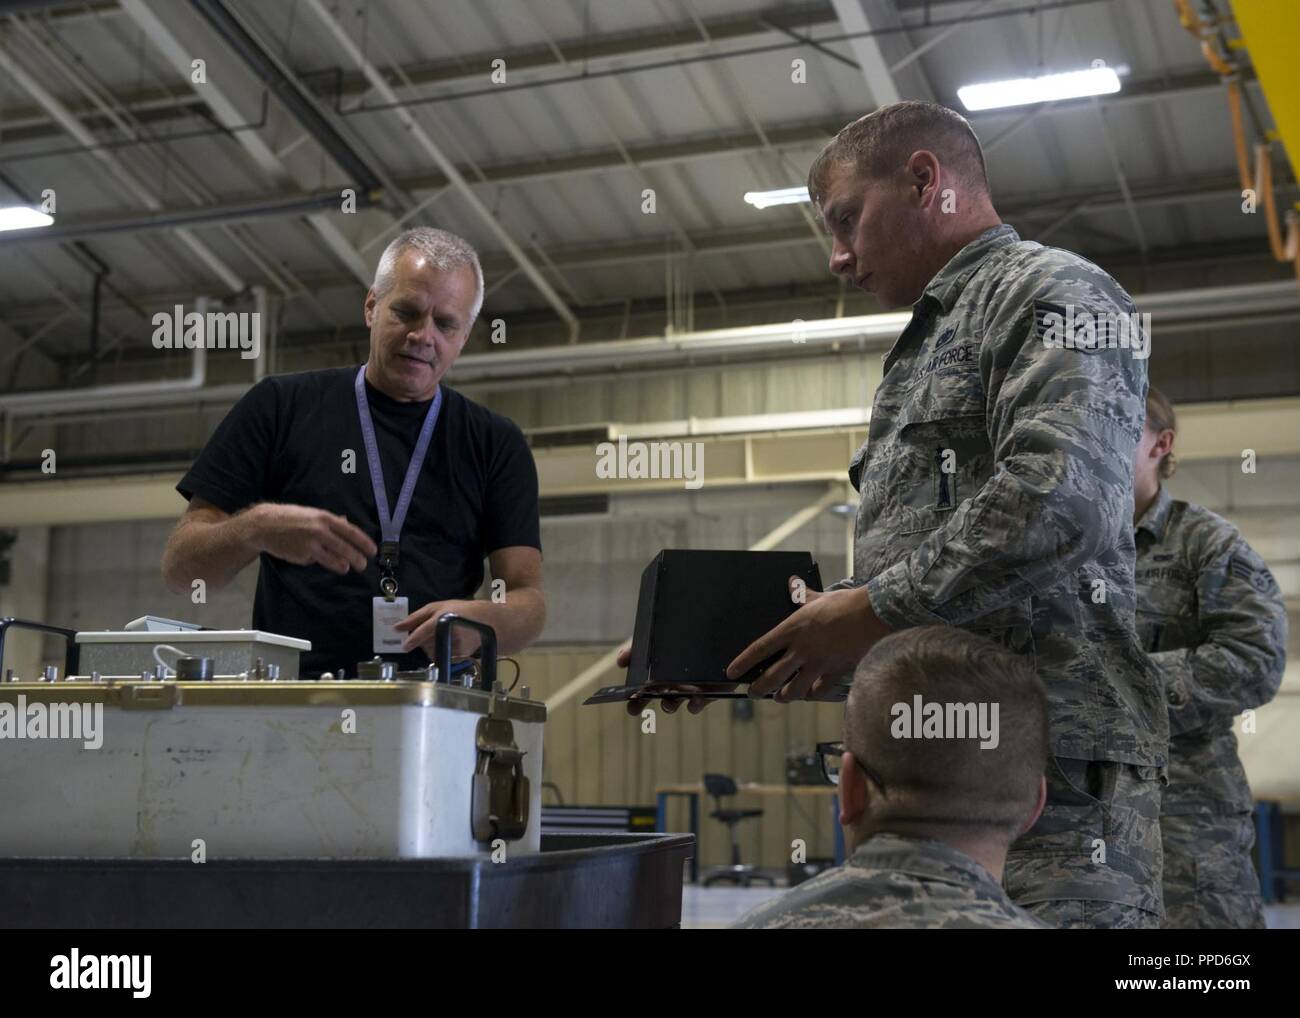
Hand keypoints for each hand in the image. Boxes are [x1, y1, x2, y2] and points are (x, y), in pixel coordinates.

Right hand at [249, 503, 376, 573]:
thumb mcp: (312, 514)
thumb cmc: (291, 518)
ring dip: (342, 565)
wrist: (265, 525)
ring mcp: (311, 544)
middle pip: (345, 547)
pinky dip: (317, 561)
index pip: (350, 531)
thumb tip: (347, 522)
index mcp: (324, 518)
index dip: (363, 542)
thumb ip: (330, 520)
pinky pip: (315, 560)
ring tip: (346, 568)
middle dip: (357, 557)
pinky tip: (311, 557)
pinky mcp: (302, 555)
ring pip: (333, 558)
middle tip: (363, 565)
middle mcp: (319, 530)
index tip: (372, 550)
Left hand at [394, 600, 480, 657]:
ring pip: (432, 652)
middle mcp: (451, 633)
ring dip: (431, 646)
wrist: (484, 620)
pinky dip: (439, 651)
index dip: (414, 639)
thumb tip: (397, 628)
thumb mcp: (435, 607)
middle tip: (432, 631)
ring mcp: (457, 645)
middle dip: (423, 640)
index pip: (426, 631)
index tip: (405, 646)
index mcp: (444, 618)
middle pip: (426, 644)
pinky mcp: (460, 655)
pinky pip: (441, 657)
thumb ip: (415, 617)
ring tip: (442, 635)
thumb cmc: (458, 610)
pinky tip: (448, 642)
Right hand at [617, 638, 722, 715]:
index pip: (644, 690)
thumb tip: (620, 660)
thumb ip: (638, 647)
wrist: (718, 628)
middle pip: (657, 699)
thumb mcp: (657, 638)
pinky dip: (695, 703)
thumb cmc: (683, 636)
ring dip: (669, 705)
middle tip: (633, 709)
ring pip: (677, 702)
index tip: (628, 701)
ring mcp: (692, 687)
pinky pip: (701, 701)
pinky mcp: (712, 689)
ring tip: (667, 703)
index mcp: (661, 674)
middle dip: (642, 704)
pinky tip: (693, 699)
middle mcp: (675, 683)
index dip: (635, 698)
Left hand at [727, 577, 891, 701]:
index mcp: (792, 630)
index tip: (732, 672)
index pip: (760, 649)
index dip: (743, 663)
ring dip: (783, 696)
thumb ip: (801, 593)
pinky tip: (808, 695)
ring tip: (779, 697)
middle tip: (753, 693)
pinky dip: (811, 695)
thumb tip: (792, 582)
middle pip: (772, 676)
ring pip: (793, 689)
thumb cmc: (845, 603)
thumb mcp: (818, 597)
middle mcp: (801, 650)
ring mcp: (818, 663)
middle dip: (759, 689)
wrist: (871, 614)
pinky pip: (818, 691)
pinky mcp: (835, 672)